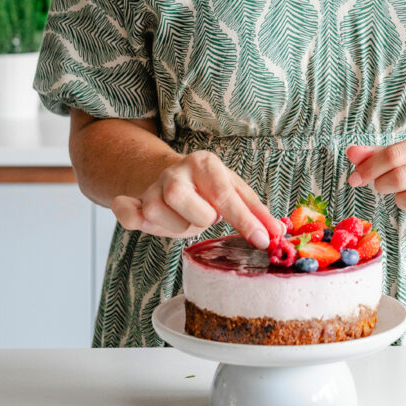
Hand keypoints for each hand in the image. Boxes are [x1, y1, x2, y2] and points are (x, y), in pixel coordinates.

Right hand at [112, 150, 282, 248]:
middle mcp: (176, 171)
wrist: (174, 176)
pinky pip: (127, 213)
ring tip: (185, 219)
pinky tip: (141, 218)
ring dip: (178, 226)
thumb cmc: (210, 189)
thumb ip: (256, 212)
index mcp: (204, 163)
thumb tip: (278, 233)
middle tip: (205, 216)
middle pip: (185, 202)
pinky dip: (131, 217)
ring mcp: (152, 187)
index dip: (245, 221)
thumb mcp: (236, 191)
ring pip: (159, 214)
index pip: (225, 195)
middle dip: (200, 218)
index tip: (263, 241)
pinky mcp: (136, 203)